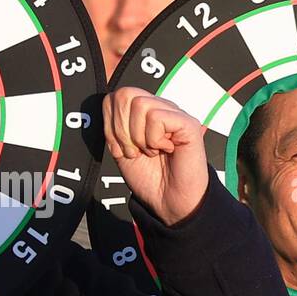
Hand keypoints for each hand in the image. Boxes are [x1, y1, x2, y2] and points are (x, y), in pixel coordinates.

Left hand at [102, 87, 208, 226]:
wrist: (168, 201)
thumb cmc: (149, 178)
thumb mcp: (121, 150)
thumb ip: (113, 126)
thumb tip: (108, 102)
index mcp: (143, 112)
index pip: (116, 96)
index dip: (110, 123)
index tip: (119, 148)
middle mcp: (159, 107)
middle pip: (125, 94)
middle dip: (121, 130)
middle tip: (134, 151)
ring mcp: (174, 113)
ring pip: (140, 104)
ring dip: (138, 136)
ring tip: (150, 151)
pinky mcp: (188, 123)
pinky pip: (157, 117)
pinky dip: (153, 139)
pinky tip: (166, 149)